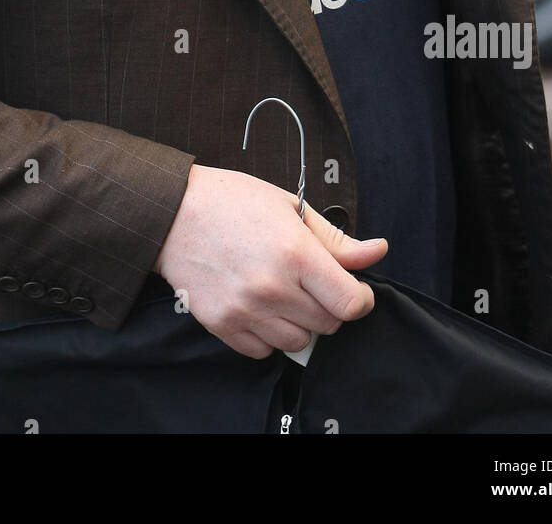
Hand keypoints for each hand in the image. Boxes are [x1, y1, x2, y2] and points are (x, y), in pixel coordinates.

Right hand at [153, 163, 387, 358]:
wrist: (173, 213)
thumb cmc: (232, 201)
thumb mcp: (290, 206)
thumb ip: (336, 239)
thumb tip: (378, 251)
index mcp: (295, 254)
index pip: (350, 303)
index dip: (360, 299)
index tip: (352, 289)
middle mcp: (272, 288)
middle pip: (328, 324)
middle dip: (327, 305)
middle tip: (308, 281)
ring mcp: (246, 311)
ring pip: (298, 342)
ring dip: (299, 322)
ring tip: (281, 291)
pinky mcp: (222, 325)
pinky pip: (263, 351)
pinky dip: (267, 334)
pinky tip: (258, 305)